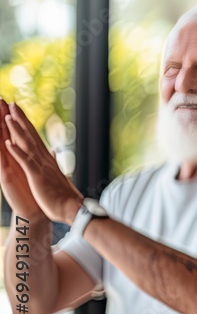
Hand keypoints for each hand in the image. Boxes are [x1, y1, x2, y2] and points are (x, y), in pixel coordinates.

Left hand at [2, 101, 82, 222]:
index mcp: (47, 159)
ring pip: (27, 144)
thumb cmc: (63, 196)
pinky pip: (26, 162)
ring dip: (17, 130)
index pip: (35, 138)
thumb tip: (54, 151)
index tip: (18, 112)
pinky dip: (17, 152)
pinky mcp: (37, 176)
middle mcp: (44, 159)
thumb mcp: (57, 175)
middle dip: (20, 120)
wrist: (72, 209)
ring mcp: (41, 166)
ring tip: (8, 117)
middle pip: (30, 135)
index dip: (26, 124)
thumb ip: (53, 161)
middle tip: (11, 104)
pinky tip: (9, 143)